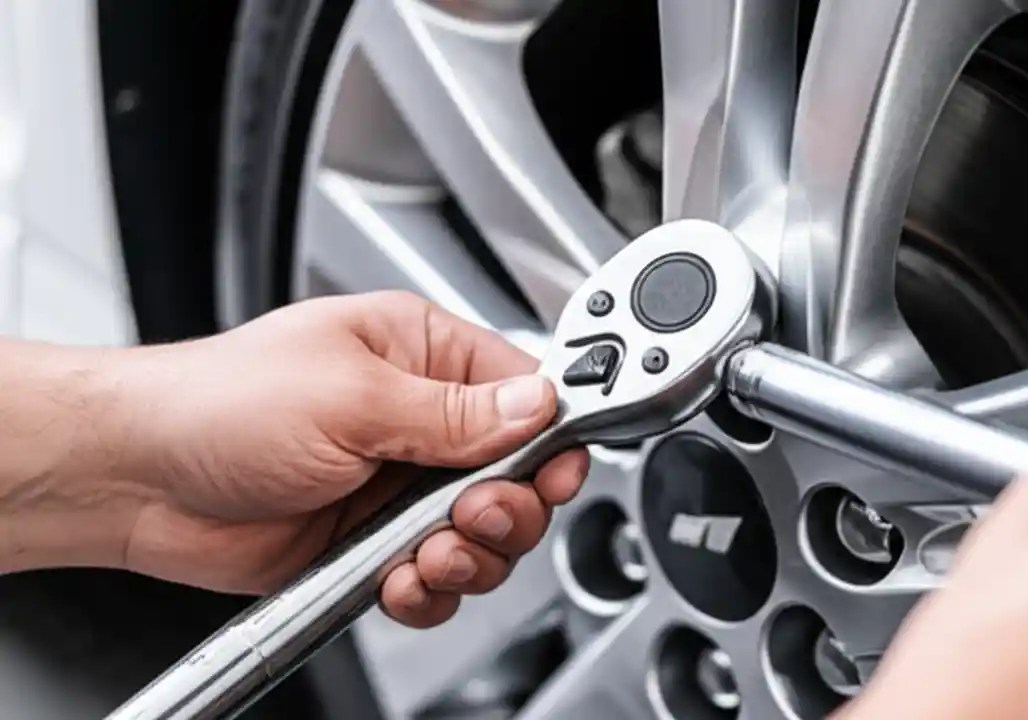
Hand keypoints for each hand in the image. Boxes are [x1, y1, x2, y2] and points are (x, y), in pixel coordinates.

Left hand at [114, 292, 586, 627]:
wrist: (137, 479)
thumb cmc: (217, 402)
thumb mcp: (350, 394)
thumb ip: (453, 412)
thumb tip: (537, 408)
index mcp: (419, 354)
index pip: (523, 393)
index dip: (551, 436)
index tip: (554, 470)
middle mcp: (417, 419)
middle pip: (516, 474)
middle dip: (507, 506)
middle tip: (471, 514)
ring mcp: (396, 485)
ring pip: (481, 534)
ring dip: (468, 555)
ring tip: (427, 553)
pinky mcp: (372, 542)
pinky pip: (435, 576)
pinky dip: (430, 590)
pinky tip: (401, 580)